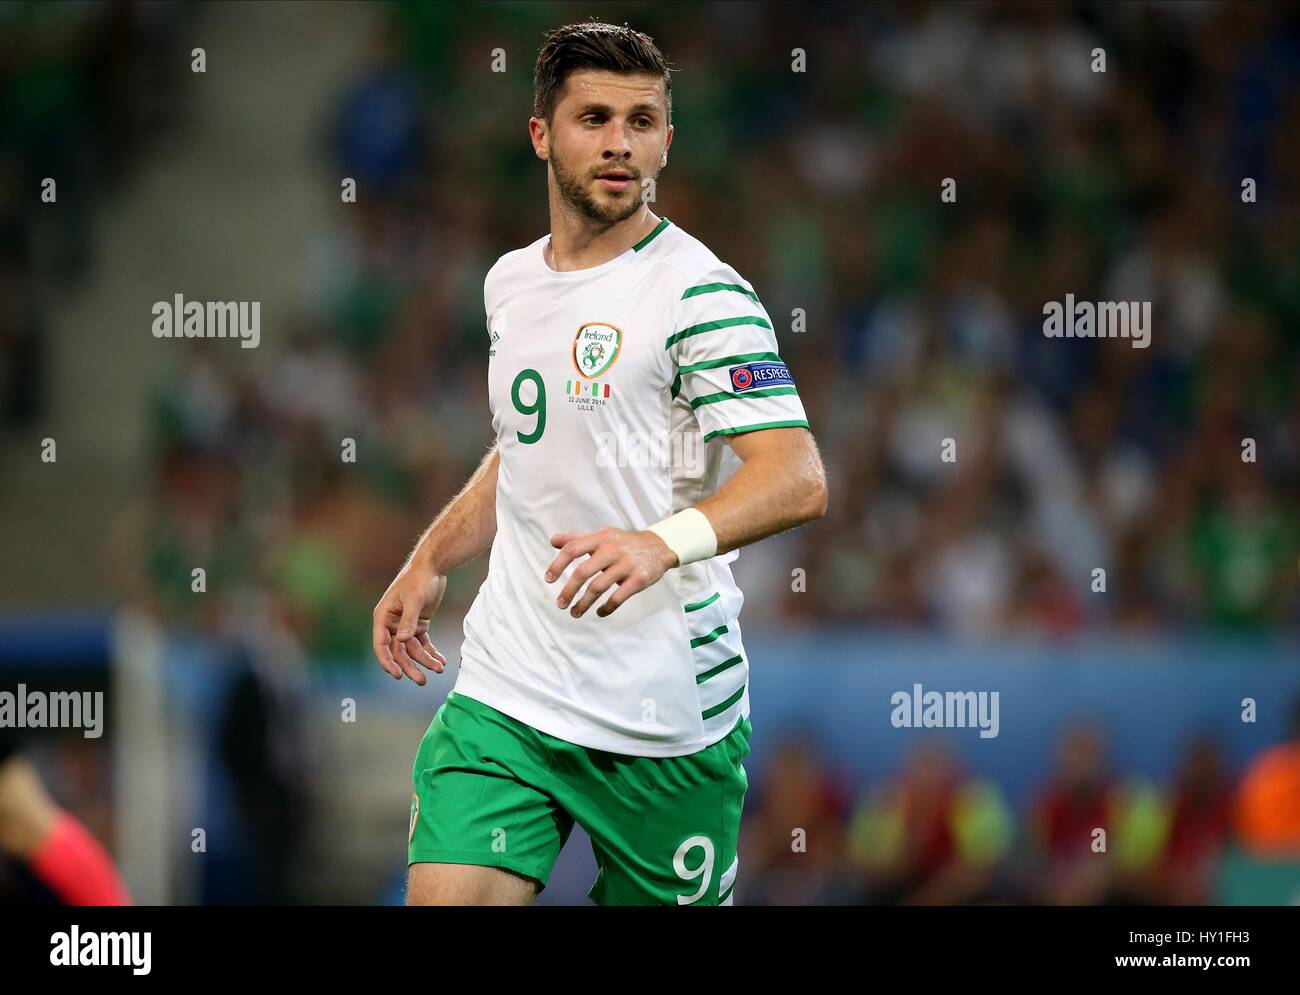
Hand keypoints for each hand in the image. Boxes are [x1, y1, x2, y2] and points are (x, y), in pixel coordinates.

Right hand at [371, 562, 448, 683]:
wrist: (433, 566)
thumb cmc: (420, 578)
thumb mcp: (415, 599)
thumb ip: (409, 620)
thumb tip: (403, 640)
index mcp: (383, 616)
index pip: (381, 644)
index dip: (387, 661)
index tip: (398, 675)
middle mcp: (392, 623)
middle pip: (399, 651)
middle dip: (410, 666)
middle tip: (422, 680)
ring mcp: (405, 625)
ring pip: (413, 649)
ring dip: (425, 660)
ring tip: (440, 668)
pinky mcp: (418, 624)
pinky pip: (423, 643)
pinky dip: (431, 652)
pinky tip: (441, 660)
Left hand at [545, 527, 676, 618]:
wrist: (659, 546)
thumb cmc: (624, 543)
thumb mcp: (602, 536)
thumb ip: (577, 539)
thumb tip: (552, 541)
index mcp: (600, 538)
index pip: (573, 549)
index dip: (558, 564)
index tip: (548, 579)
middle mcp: (612, 550)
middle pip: (583, 572)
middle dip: (569, 590)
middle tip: (560, 604)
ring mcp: (626, 565)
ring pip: (598, 587)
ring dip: (584, 603)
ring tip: (574, 613)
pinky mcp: (639, 579)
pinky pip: (618, 597)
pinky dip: (606, 608)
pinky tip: (599, 612)